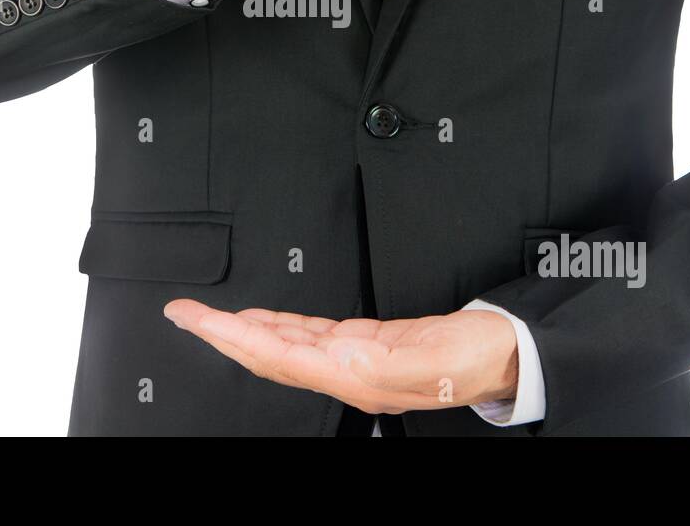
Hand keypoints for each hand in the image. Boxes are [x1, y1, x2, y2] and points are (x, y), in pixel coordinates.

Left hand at [164, 299, 518, 414]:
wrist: (505, 354)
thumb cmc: (476, 358)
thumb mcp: (437, 361)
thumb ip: (388, 363)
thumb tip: (337, 354)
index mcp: (355, 377)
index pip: (276, 355)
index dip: (232, 336)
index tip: (198, 319)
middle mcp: (346, 371)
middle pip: (267, 353)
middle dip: (222, 333)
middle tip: (183, 313)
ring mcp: (354, 358)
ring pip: (283, 345)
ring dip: (243, 329)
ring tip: (209, 316)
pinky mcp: (366, 342)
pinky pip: (310, 335)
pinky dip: (280, 324)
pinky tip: (265, 319)